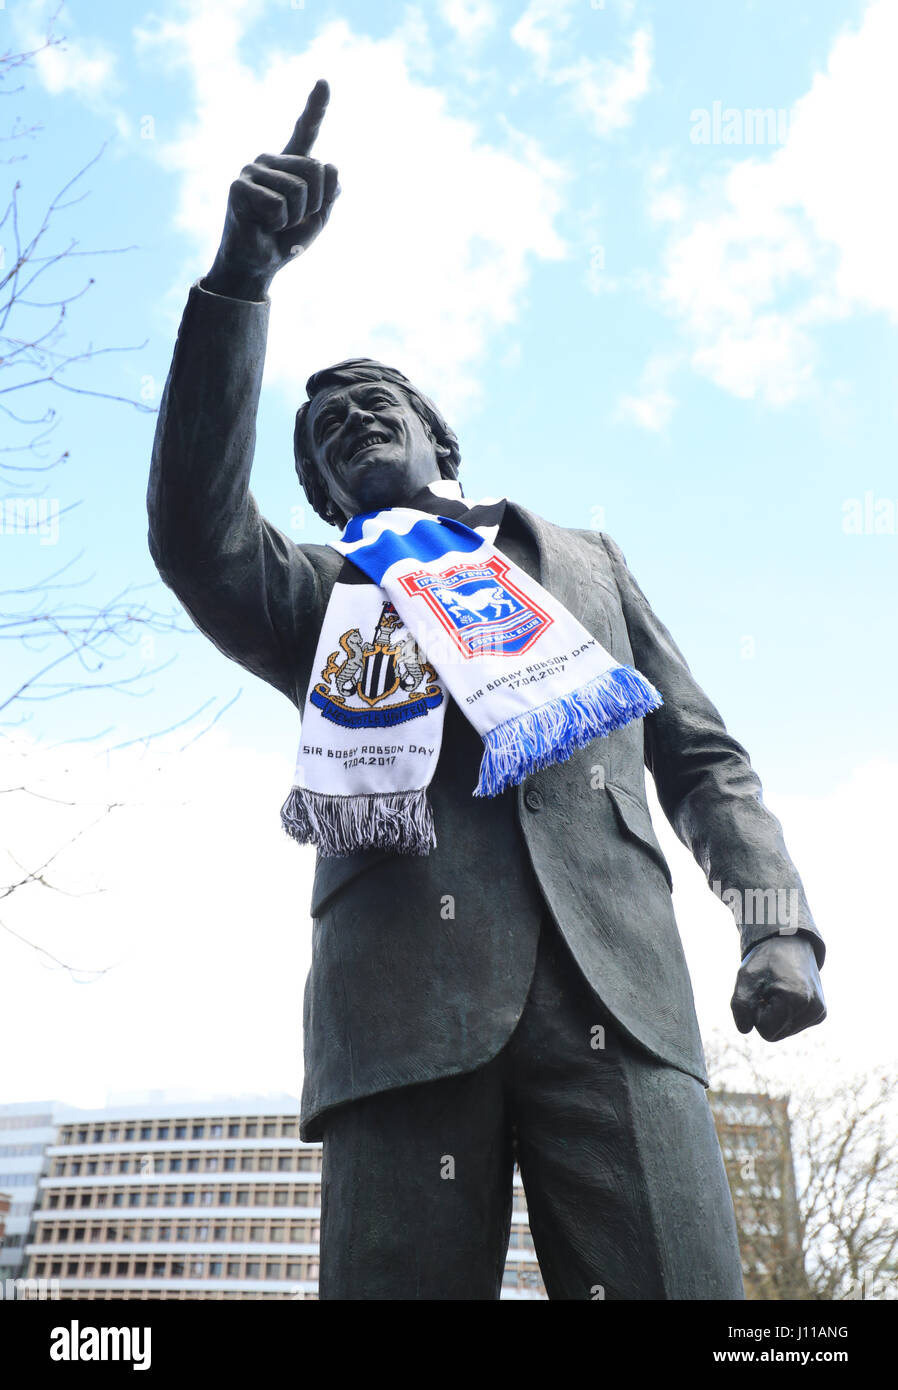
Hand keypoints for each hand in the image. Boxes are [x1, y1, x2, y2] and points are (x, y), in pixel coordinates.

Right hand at [204, 79, 339, 299]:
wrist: (259, 265)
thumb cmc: (286, 241)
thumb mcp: (318, 217)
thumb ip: (330, 193)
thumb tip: (331, 168)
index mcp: (290, 164)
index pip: (305, 131)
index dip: (315, 107)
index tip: (324, 81)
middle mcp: (270, 159)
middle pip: (316, 169)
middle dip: (315, 204)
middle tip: (292, 220)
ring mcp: (252, 170)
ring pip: (299, 189)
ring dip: (295, 217)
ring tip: (276, 224)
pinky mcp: (238, 186)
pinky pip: (279, 204)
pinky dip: (278, 224)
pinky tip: (262, 225)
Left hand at [730, 935, 825, 1041]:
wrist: (789, 943)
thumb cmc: (765, 961)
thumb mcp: (745, 979)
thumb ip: (739, 1007)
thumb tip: (745, 1030)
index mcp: (797, 1000)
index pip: (766, 1031)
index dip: (756, 1013)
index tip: (761, 991)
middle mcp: (813, 1009)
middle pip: (776, 1034)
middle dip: (766, 1016)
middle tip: (768, 991)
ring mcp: (819, 1012)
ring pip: (785, 1032)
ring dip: (775, 1015)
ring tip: (778, 991)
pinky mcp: (820, 1013)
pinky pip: (794, 1026)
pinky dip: (786, 1014)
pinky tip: (788, 995)